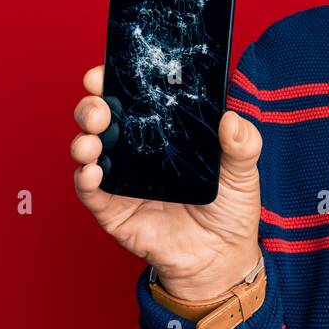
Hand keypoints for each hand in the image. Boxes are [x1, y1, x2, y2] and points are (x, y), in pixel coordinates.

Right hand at [70, 65, 262, 300]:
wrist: (222, 259)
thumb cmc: (230, 210)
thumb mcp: (244, 172)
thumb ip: (243, 144)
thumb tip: (231, 119)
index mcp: (165, 133)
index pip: (135, 98)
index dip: (117, 81)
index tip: (108, 69)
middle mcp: (138, 151)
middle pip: (103, 118)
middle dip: (93, 105)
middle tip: (99, 103)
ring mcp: (123, 180)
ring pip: (89, 150)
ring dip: (84, 138)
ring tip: (93, 138)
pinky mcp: (114, 211)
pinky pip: (91, 192)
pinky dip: (86, 179)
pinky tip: (94, 171)